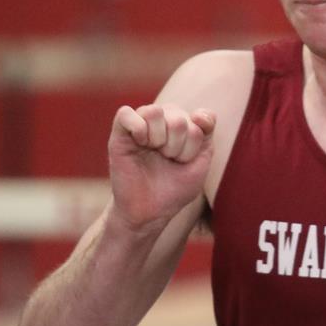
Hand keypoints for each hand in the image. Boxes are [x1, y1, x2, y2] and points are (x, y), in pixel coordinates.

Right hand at [107, 104, 215, 231]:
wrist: (149, 213)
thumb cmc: (174, 189)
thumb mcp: (200, 165)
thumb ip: (206, 136)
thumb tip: (198, 114)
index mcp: (185, 126)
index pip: (201, 118)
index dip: (198, 137)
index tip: (190, 156)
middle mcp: (164, 121)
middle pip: (178, 117)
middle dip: (178, 147)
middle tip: (169, 161)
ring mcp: (142, 125)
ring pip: (154, 112)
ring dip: (159, 139)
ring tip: (155, 154)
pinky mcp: (119, 133)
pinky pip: (126, 114)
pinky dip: (137, 128)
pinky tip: (140, 144)